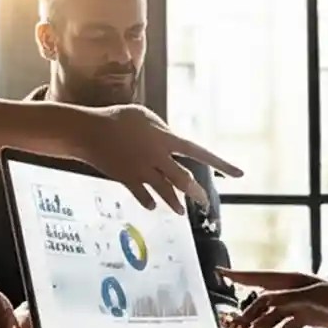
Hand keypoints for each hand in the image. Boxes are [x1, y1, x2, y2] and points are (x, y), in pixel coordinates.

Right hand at [76, 104, 241, 212]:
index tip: (238, 174)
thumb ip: (162, 129)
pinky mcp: (127, 179)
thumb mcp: (145, 116)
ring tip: (180, 211)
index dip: (220, 164)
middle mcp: (158, 157)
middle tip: (203, 202)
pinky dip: (149, 202)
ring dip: (174, 203)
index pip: (199, 152)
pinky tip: (152, 206)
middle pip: (183, 180)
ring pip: (165, 192)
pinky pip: (143, 196)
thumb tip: (171, 139)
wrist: (89, 131)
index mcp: (166, 139)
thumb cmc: (117, 118)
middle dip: (195, 193)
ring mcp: (143, 170)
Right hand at [219, 269, 327, 327]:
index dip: (239, 275)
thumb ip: (288, 298)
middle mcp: (290, 291)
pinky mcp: (304, 317)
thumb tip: (265, 300)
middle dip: (248, 318)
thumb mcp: (312, 297)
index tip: (220, 272)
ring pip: (270, 318)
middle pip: (261, 304)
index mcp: (290, 279)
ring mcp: (297, 304)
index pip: (259, 276)